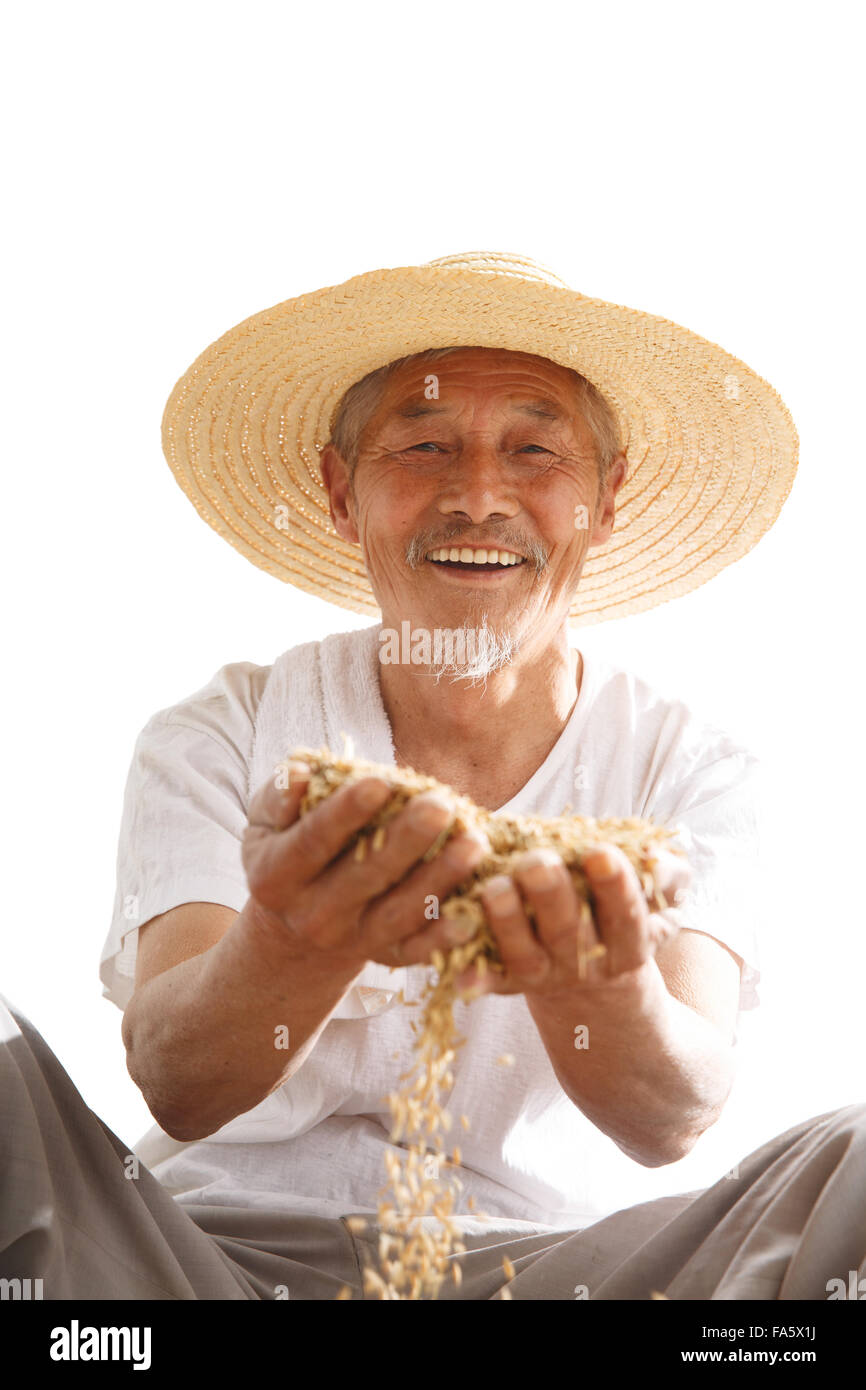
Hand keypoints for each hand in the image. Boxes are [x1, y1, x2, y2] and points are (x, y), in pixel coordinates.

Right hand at [241, 761, 488, 969]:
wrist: (294, 926)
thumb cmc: (287, 847)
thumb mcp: (265, 822)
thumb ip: (279, 795)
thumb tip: (299, 775)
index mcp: (276, 876)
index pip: (314, 841)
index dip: (346, 812)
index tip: (381, 782)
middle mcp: (312, 915)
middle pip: (365, 876)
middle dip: (407, 839)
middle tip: (442, 804)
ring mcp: (351, 940)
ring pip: (399, 912)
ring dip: (440, 878)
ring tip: (474, 842)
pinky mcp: (386, 956)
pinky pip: (419, 949)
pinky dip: (447, 935)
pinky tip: (475, 911)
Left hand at [455, 842, 690, 1001]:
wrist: (598, 983)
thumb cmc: (626, 916)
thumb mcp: (659, 900)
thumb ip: (666, 876)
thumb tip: (651, 856)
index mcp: (630, 945)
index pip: (625, 915)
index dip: (615, 886)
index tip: (600, 852)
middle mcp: (586, 964)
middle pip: (569, 933)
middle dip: (552, 895)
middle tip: (536, 860)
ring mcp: (545, 976)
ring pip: (524, 954)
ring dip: (508, 922)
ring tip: (494, 887)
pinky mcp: (510, 981)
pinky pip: (491, 980)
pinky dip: (475, 977)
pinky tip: (459, 970)